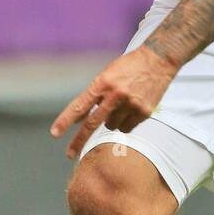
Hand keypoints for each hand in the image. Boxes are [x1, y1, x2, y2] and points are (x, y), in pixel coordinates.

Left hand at [50, 46, 176, 157]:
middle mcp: (115, 95)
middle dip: (79, 140)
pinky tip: (133, 107)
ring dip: (112, 121)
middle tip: (69, 154)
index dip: (65, 120)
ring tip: (121, 105)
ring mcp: (130, 104)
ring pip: (112, 126)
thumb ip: (94, 96)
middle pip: (93, 123)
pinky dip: (126, 122)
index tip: (55, 133)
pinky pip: (127, 127)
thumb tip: (80, 119)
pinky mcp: (144, 111)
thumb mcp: (107, 75)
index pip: (80, 105)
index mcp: (102, 83)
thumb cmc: (128, 67)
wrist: (158, 60)